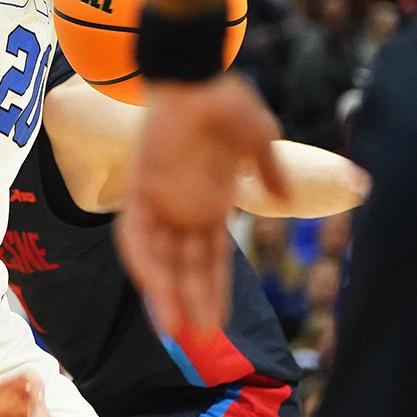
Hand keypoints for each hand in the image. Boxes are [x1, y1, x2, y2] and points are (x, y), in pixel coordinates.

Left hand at [116, 74, 287, 336]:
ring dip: (164, 293)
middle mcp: (184, 211)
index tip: (218, 326)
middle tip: (198, 342)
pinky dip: (143, 260)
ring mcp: (161, 201)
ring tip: (173, 329)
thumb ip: (269, 169)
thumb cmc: (225, 102)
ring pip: (160, 260)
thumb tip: (280, 199)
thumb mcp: (257, 139)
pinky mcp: (141, 188)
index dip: (214, 292)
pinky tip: (152, 286)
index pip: (212, 261)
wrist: (192, 73)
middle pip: (185, 269)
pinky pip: (136, 234)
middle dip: (191, 304)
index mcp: (212, 206)